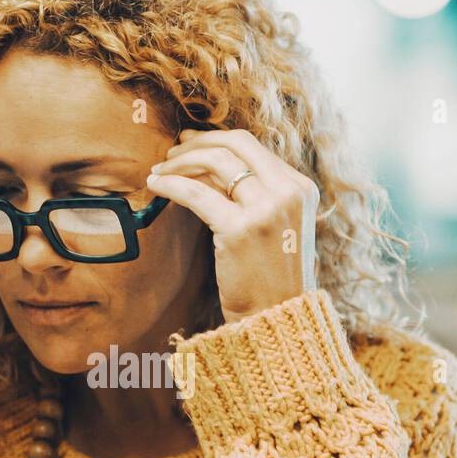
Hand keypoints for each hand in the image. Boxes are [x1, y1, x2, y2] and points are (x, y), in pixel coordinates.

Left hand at [145, 127, 318, 324]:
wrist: (275, 318)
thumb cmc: (268, 275)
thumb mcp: (272, 224)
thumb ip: (252, 194)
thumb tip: (206, 163)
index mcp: (301, 188)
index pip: (252, 147)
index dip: (216, 140)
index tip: (190, 143)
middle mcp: (289, 193)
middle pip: (235, 145)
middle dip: (197, 143)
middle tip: (171, 153)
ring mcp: (267, 210)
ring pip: (216, 162)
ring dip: (181, 162)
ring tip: (159, 171)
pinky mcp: (241, 229)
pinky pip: (197, 193)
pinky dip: (171, 184)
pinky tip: (155, 185)